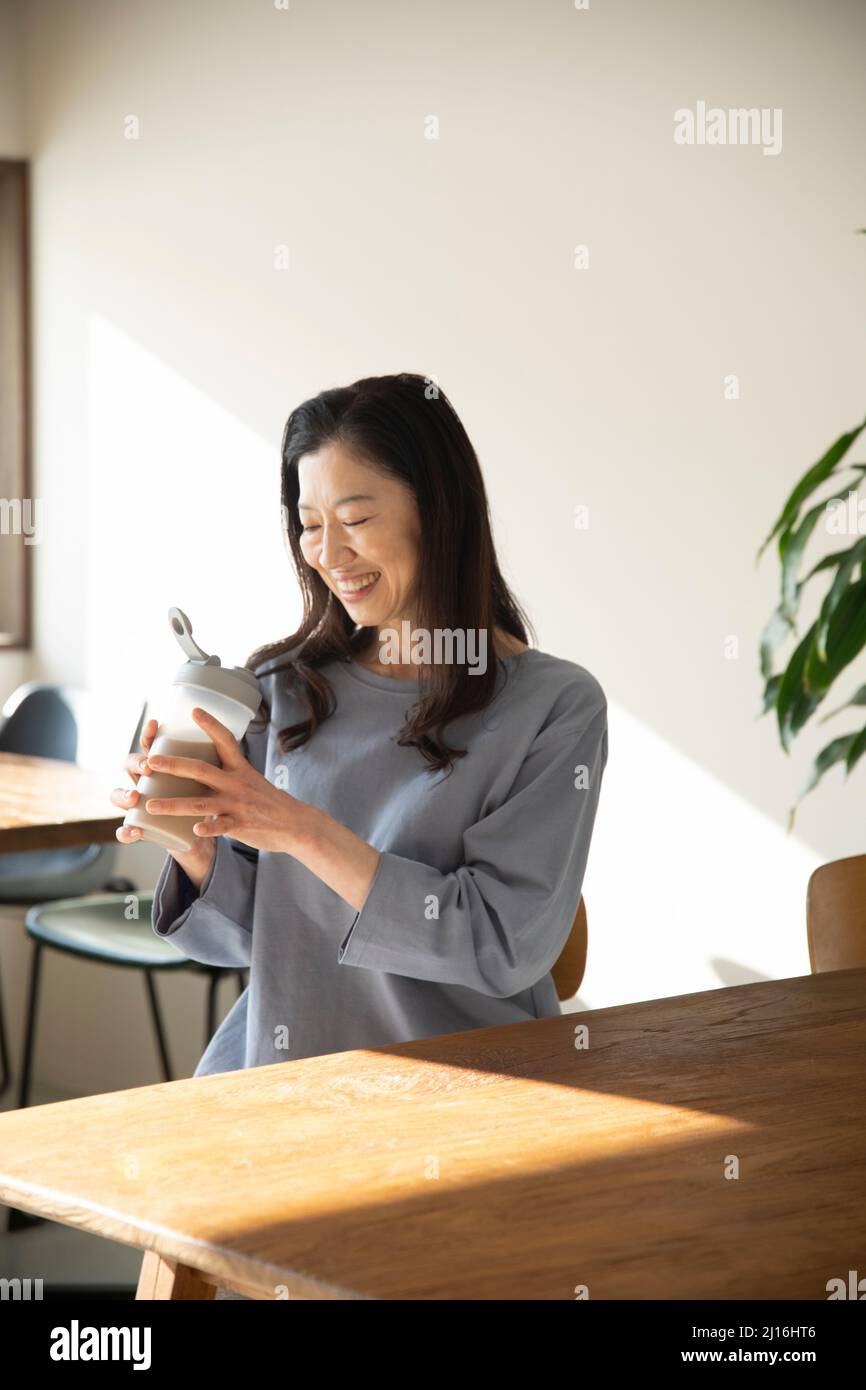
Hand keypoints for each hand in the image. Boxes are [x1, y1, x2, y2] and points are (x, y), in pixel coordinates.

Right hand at [110, 715, 215, 887]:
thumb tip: (227, 736)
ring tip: (135, 799)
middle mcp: (144, 784)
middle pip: (132, 768)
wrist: (195, 844)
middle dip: (137, 763)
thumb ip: (211, 766)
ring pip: (125, 800)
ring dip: (127, 796)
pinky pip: (128, 831)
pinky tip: (133, 832)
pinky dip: (129, 832)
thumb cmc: (201, 804)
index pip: (149, 746)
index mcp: (159, 768)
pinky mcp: (142, 831)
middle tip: (148, 766)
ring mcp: (140, 807)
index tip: (156, 724)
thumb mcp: (206, 783)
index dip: (149, 735)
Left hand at [140, 707, 304, 854]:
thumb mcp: (250, 779)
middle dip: (174, 765)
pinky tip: (194, 830)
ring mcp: (237, 805)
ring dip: (173, 804)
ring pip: (200, 803)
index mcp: (239, 768)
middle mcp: (236, 784)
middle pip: (201, 770)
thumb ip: (227, 772)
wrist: (295, 824)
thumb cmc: (268, 801)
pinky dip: (208, 828)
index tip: (194, 710)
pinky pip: (221, 827)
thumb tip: (202, 765)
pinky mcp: (239, 826)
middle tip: (150, 761)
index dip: (210, 724)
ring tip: (150, 805)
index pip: (225, 740)